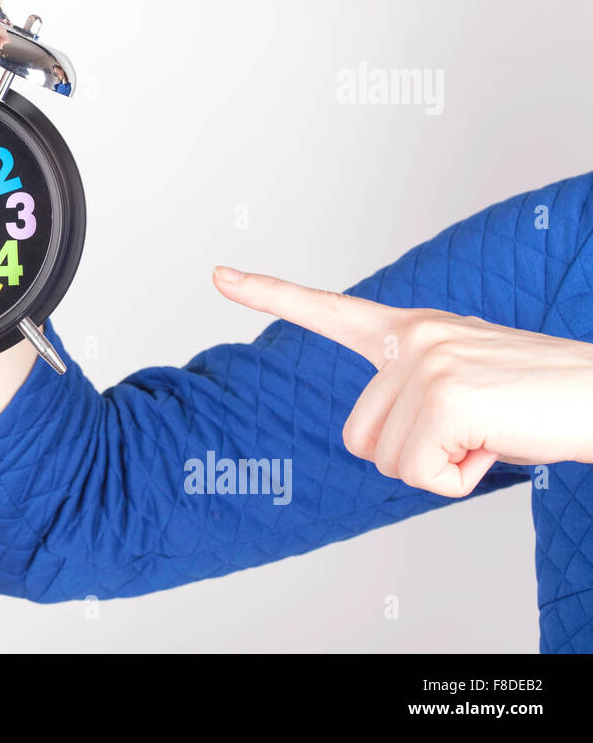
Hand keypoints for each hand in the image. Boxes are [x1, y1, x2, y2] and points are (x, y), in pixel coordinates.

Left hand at [212, 266, 592, 496]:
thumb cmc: (536, 403)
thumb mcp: (462, 391)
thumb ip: (409, 398)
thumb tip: (376, 439)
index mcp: (411, 330)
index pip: (327, 309)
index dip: (269, 295)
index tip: (219, 275)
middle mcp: (413, 336)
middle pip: (359, 437)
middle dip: (414, 456)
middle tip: (474, 433)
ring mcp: (428, 362)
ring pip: (387, 461)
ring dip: (442, 468)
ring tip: (490, 434)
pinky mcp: (447, 395)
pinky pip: (422, 474)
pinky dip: (461, 479)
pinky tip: (497, 445)